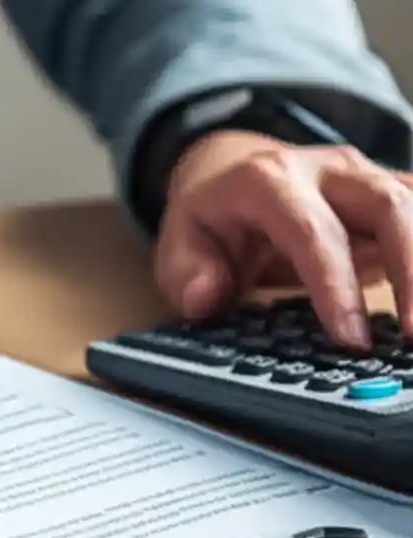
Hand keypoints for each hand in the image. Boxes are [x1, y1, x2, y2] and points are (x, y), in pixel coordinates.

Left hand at [154, 130, 412, 348]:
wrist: (231, 168)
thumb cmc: (211, 216)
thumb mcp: (178, 243)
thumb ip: (187, 273)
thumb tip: (205, 298)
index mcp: (269, 181)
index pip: (311, 231)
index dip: (335, 285)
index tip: (350, 338)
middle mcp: (328, 169)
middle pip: (388, 206)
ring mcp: (367, 175)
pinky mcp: (393, 189)